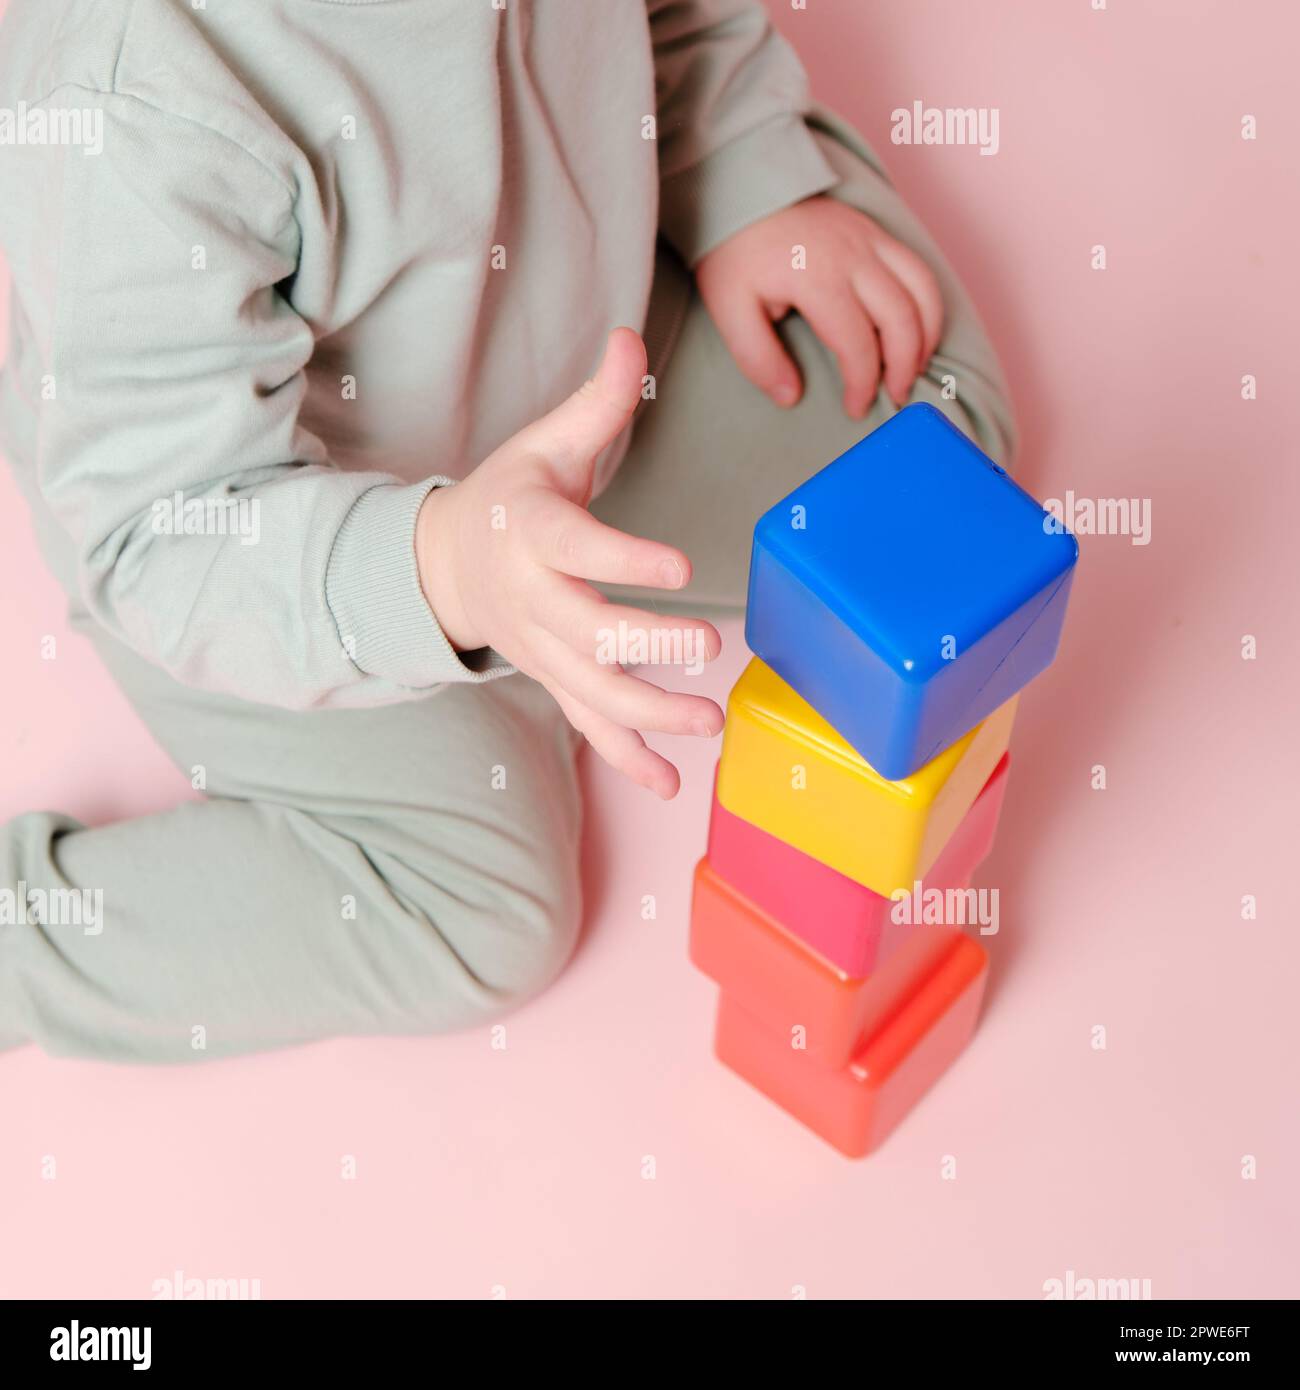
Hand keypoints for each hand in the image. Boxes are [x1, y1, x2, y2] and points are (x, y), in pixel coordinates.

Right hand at [416, 328, 722, 798]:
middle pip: (588, 633)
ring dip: (651, 715)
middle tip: (708, 648)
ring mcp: (543, 650)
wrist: (445, 565)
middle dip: (647, 645)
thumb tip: (631, 335)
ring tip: (711, 722)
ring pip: (593, 692)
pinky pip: (588, 726)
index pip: (580, 548)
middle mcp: (534, 600)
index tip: (681, 565)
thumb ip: (596, 402)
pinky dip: (627, 759)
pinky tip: (673, 782)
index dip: (626, 559)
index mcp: (533, 533)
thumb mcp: (544, 445)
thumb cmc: (508, 498)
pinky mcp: (554, 680)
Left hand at [694, 195, 943, 416]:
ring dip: (926, 335)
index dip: (862, 383)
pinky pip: (918, 269)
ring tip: (913, 368)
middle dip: (905, 366)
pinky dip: (927, 305)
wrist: (742, 192)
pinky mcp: (876, 232)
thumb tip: (790, 396)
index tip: (855, 407)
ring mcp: (870, 239)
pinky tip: (916, 331)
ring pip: (922, 289)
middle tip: (895, 396)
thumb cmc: (735, 254)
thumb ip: (758, 358)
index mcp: (817, 278)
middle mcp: (854, 256)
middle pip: (902, 317)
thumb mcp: (729, 310)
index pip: (857, 343)